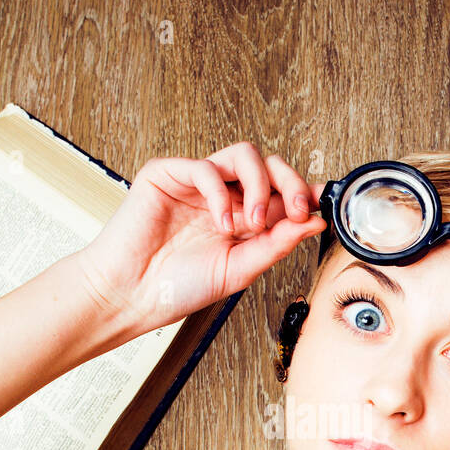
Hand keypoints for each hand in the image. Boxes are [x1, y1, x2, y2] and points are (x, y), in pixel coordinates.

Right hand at [73, 141, 326, 333]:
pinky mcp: (169, 174)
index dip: (303, 193)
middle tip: (293, 210)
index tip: (319, 206)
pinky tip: (219, 223)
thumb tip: (313, 221)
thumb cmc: (176, 287)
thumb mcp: (240, 269)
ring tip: (250, 222)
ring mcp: (198, 184)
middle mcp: (223, 196)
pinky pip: (206, 167)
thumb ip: (276, 244)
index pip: (280, 191)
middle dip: (289, 183)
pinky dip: (220, 194)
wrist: (130, 295)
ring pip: (243, 154)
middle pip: (269, 165)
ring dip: (257, 185)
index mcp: (242, 219)